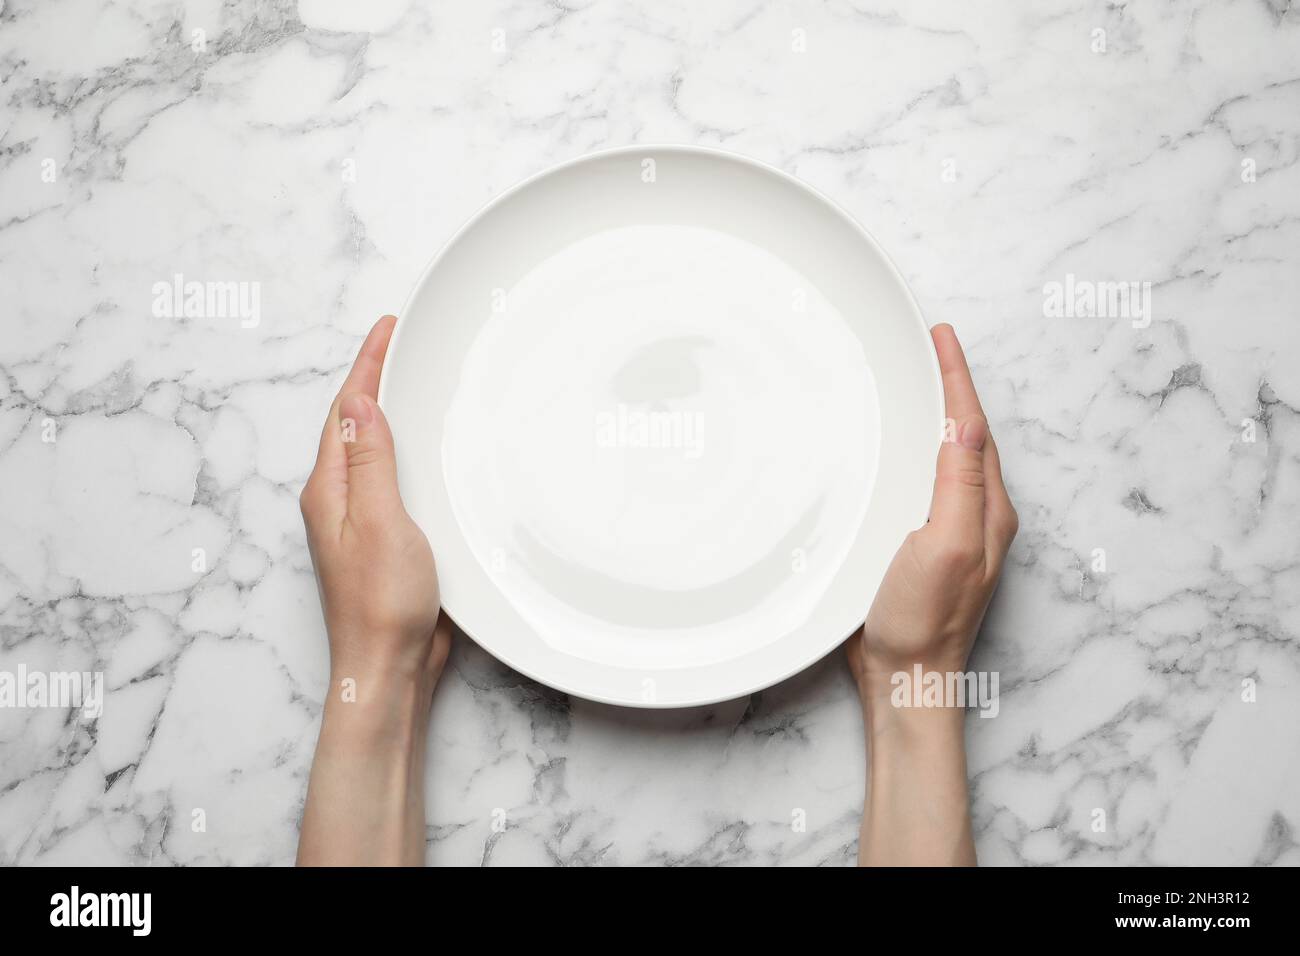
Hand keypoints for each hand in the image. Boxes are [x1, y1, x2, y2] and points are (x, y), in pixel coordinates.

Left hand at [299, 314, 450, 683]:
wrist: (388, 667)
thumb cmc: (381, 604)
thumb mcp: (380, 521)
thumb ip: (371, 461)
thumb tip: (359, 403)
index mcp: (330, 489)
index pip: (347, 410)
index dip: (368, 365)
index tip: (389, 328)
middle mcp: (340, 500)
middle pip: (355, 424)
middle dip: (376, 379)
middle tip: (401, 343)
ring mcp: (362, 521)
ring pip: (374, 451)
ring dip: (391, 414)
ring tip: (414, 382)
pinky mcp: (387, 540)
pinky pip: (394, 480)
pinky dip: (409, 453)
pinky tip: (429, 454)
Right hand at [847, 322, 1016, 866]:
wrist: (905, 680)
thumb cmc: (925, 623)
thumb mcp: (947, 548)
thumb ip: (959, 487)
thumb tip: (962, 425)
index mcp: (987, 509)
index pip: (972, 426)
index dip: (956, 377)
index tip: (940, 335)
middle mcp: (974, 515)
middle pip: (965, 434)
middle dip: (949, 386)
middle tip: (928, 345)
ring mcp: (948, 530)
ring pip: (944, 456)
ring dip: (932, 415)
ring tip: (913, 380)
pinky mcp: (919, 545)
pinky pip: (922, 482)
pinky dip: (911, 451)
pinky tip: (891, 448)